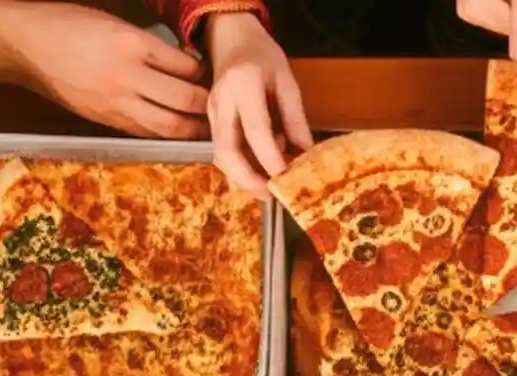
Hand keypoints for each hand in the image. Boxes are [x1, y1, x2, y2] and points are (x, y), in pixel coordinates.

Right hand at [3, 2, 207, 137]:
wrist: (23, 45)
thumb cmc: (67, 25)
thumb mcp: (114, 23)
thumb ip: (151, 46)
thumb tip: (187, 66)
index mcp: (131, 43)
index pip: (186, 67)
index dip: (206, 74)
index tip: (217, 76)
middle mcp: (126, 76)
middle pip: (184, 100)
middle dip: (208, 106)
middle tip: (226, 107)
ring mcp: (114, 102)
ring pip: (168, 125)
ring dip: (193, 129)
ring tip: (211, 128)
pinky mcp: (104, 119)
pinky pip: (145, 131)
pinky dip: (166, 133)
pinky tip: (179, 131)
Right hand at [206, 12, 311, 197]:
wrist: (232, 40)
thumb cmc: (263, 57)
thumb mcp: (287, 83)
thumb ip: (295, 120)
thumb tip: (307, 154)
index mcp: (243, 84)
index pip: (255, 129)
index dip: (269, 158)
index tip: (285, 177)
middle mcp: (221, 101)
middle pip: (226, 150)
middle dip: (248, 179)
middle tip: (271, 195)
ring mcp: (211, 113)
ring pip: (220, 156)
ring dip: (242, 178)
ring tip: (267, 189)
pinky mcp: (209, 123)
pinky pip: (221, 152)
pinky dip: (238, 169)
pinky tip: (256, 174)